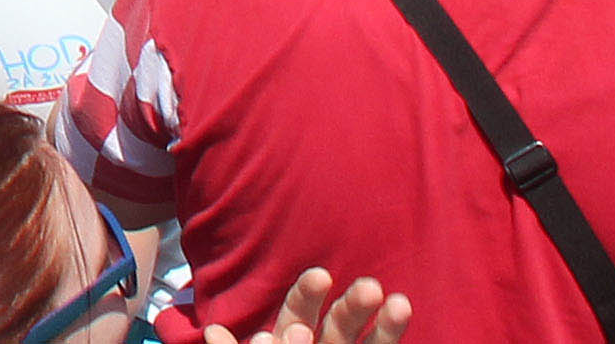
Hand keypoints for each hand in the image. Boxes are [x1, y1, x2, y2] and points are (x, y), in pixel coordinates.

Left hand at [218, 271, 412, 343]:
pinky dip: (389, 341)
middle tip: (369, 287)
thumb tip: (214, 332)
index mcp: (289, 342)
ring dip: (385, 328)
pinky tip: (399, 320)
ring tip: (401, 304)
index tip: (320, 277)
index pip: (299, 312)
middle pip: (338, 326)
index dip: (307, 295)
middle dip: (352, 306)